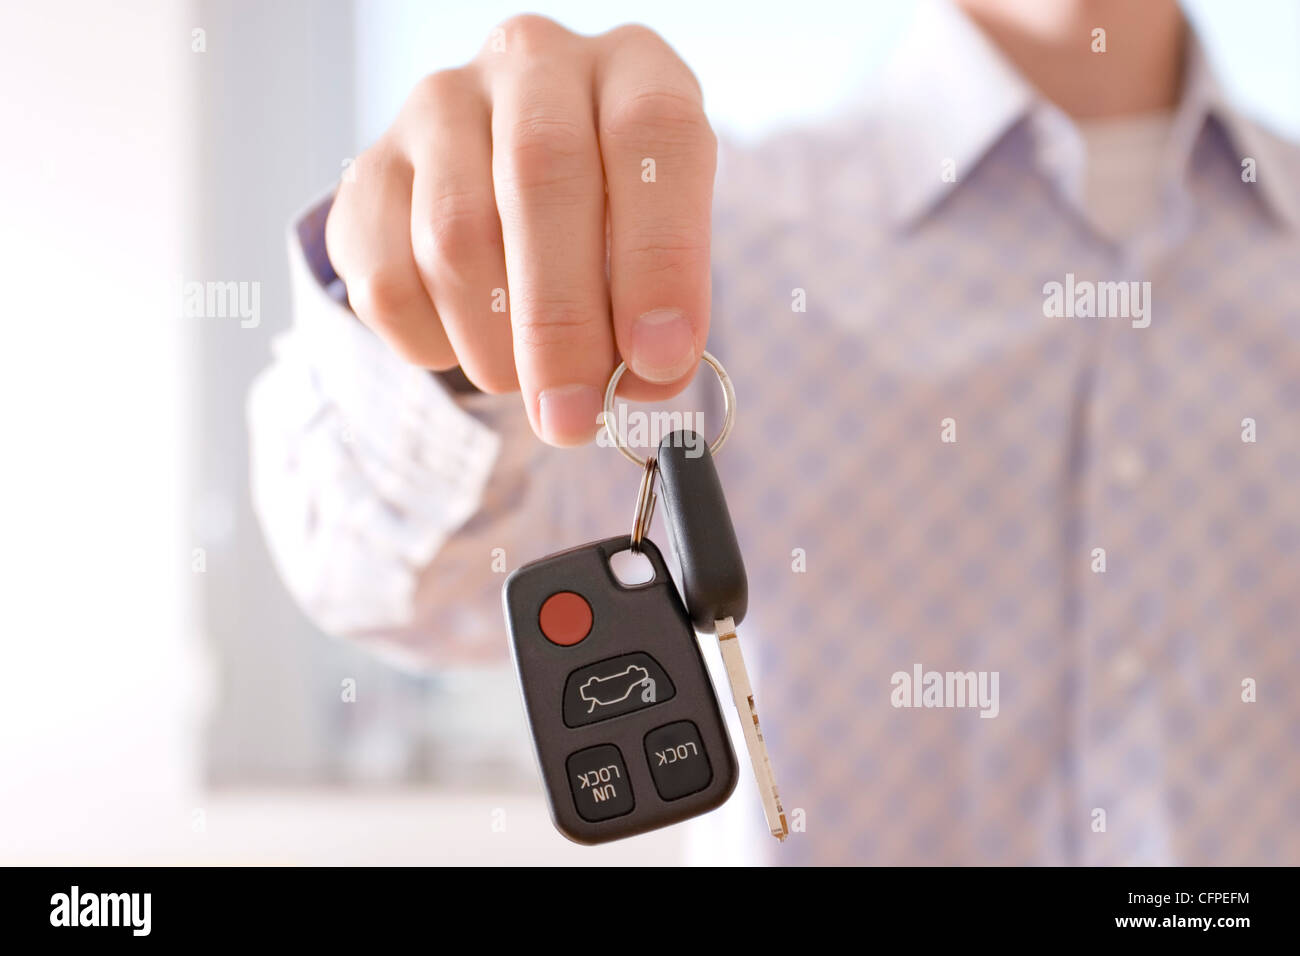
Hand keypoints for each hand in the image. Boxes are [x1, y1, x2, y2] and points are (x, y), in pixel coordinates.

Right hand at [326, 15, 715, 445]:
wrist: (504, 190)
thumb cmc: (609, 226)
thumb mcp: (659, 255)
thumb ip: (661, 315)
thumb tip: (641, 380)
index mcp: (630, 69)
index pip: (652, 135)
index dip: (660, 255)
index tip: (658, 358)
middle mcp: (533, 63)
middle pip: (543, 178)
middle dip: (562, 323)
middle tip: (573, 416)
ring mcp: (439, 107)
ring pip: (455, 235)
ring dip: (495, 344)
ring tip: (526, 387)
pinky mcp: (370, 170)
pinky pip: (386, 277)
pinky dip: (431, 343)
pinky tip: (466, 347)